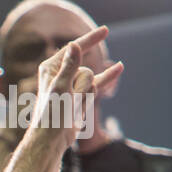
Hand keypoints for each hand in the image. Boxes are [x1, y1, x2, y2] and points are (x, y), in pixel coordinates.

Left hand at [29, 26, 122, 149]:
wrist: (51, 141)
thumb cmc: (51, 115)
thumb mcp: (60, 88)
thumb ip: (69, 66)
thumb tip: (74, 45)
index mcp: (51, 68)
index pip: (75, 48)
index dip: (91, 40)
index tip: (106, 30)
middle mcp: (60, 73)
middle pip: (86, 72)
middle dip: (82, 89)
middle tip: (67, 104)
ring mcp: (71, 84)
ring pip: (92, 82)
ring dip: (85, 99)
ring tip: (71, 110)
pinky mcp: (79, 95)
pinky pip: (97, 84)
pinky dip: (108, 77)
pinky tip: (119, 67)